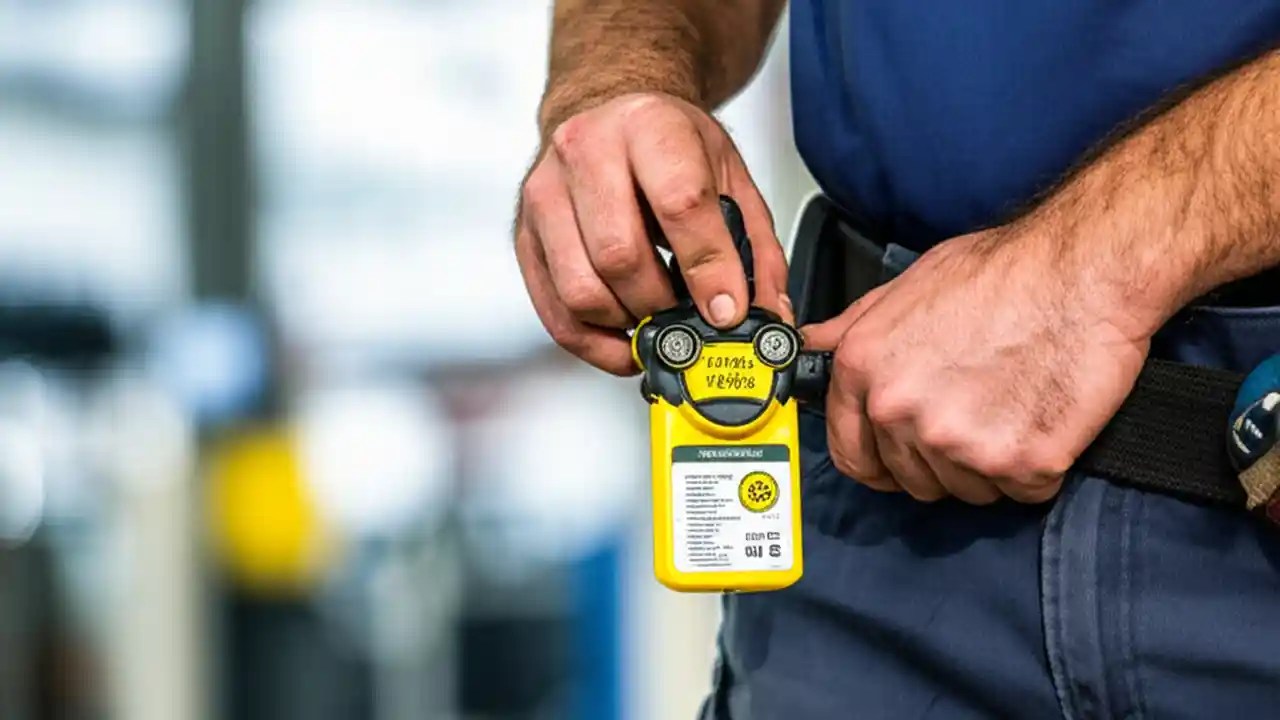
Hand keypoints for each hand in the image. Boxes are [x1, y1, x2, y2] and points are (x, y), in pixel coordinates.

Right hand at [515, 92, 790, 375]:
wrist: (609, 113)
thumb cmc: (666, 144)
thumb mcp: (727, 175)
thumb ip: (755, 246)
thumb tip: (768, 313)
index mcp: (648, 126)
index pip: (679, 203)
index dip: (707, 267)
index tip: (726, 310)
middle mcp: (586, 151)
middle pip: (620, 254)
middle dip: (661, 304)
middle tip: (687, 319)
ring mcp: (546, 193)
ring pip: (580, 289)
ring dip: (626, 324)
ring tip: (655, 323)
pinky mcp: (524, 233)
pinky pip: (553, 309)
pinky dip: (592, 341)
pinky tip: (622, 340)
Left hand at [801, 228, 1151, 503]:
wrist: (1084, 270)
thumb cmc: (1003, 271)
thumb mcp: (906, 287)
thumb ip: (854, 328)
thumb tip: (811, 346)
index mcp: (864, 369)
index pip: (851, 455)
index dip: (877, 463)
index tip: (896, 463)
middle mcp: (900, 410)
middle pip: (913, 479)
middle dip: (943, 458)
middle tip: (980, 414)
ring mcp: (957, 441)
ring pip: (967, 490)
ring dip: (990, 464)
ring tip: (1015, 406)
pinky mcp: (1019, 462)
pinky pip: (1022, 492)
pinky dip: (1038, 467)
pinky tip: (1045, 419)